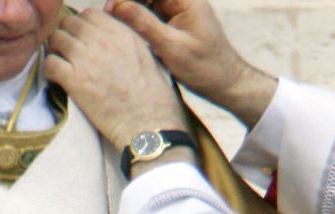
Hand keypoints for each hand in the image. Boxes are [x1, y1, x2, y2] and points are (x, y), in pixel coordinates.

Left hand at [46, 9, 187, 149]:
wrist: (147, 123)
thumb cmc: (152, 96)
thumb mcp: (146, 56)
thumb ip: (125, 39)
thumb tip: (108, 31)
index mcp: (121, 34)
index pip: (89, 14)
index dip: (82, 25)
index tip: (81, 38)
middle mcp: (102, 41)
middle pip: (69, 23)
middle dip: (66, 35)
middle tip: (67, 51)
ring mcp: (86, 59)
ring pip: (56, 39)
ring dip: (56, 50)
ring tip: (61, 64)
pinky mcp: (74, 80)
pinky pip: (50, 63)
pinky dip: (50, 70)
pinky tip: (57, 78)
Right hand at [105, 0, 277, 126]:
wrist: (225, 83)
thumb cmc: (205, 68)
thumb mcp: (171, 46)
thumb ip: (144, 23)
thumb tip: (116, 4)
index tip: (112, 7)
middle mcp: (182, 1)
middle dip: (128, 2)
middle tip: (109, 15)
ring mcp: (177, 11)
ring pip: (146, 2)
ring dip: (131, 11)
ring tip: (115, 25)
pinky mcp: (173, 23)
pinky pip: (150, 15)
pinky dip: (138, 22)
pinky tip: (127, 34)